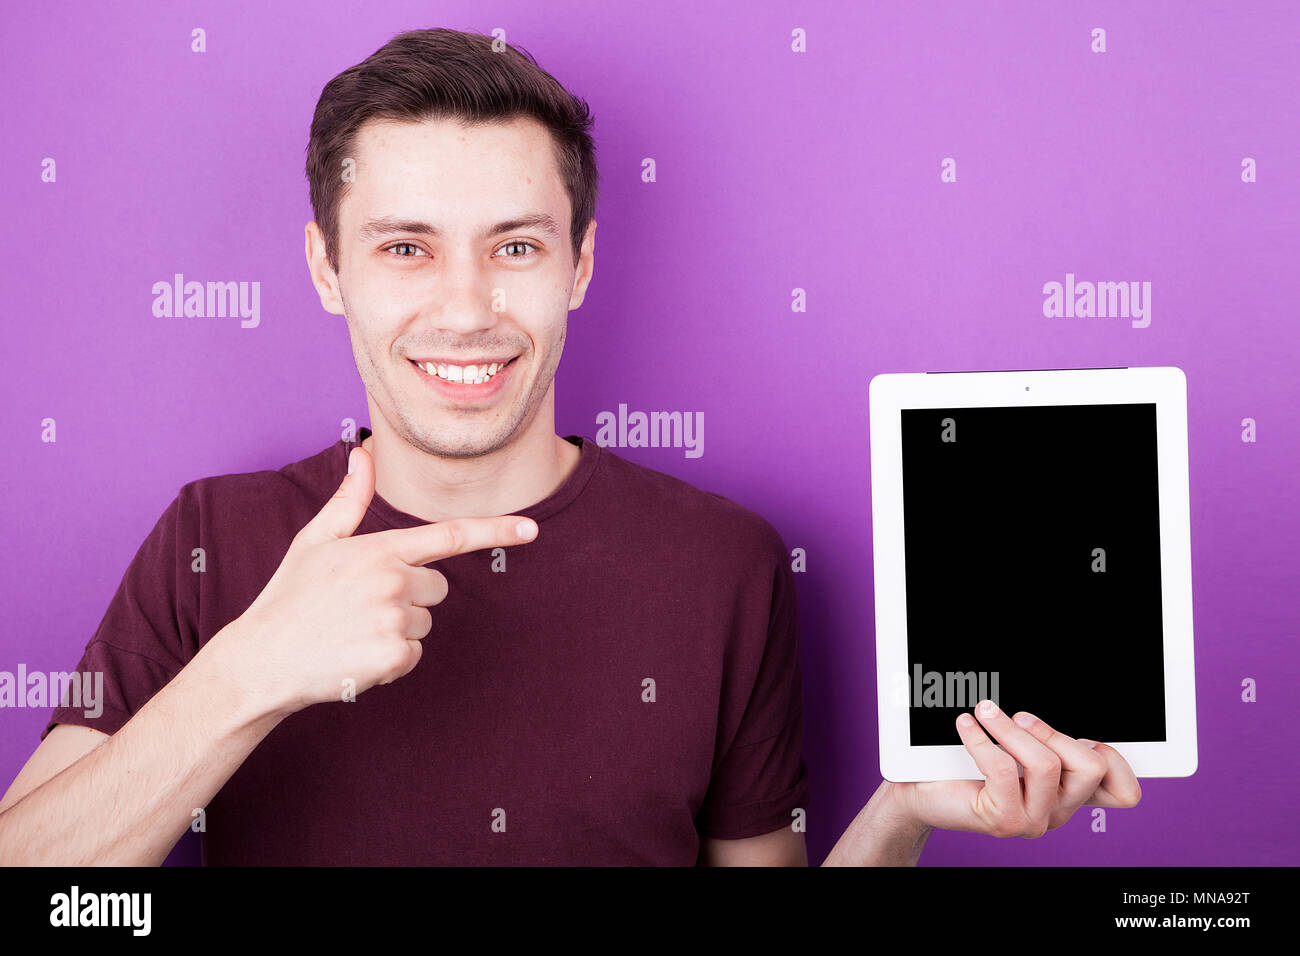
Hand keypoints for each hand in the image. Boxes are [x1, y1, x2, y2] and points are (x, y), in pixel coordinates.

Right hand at [218, 445, 538, 715]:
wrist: (260, 661)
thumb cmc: (288, 598)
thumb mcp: (315, 542)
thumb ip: (349, 500)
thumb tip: (363, 452)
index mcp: (379, 548)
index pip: (450, 535)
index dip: (496, 531)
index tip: (532, 529)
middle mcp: (392, 580)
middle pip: (438, 587)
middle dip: (410, 596)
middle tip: (359, 607)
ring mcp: (394, 619)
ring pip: (425, 621)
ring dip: (397, 629)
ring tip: (351, 631)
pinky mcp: (393, 655)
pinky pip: (413, 654)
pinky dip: (390, 660)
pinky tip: (354, 655)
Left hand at [894, 699, 1142, 837]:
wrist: (923, 793)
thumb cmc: (968, 764)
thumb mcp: (1014, 746)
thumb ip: (1042, 735)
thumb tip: (1050, 707)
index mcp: (1069, 792)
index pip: (1124, 792)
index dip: (1117, 761)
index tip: (1086, 736)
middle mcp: (1059, 811)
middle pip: (1091, 766)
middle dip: (1053, 731)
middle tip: (1020, 716)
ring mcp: (1034, 821)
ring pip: (1046, 765)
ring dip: (1012, 729)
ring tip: (986, 712)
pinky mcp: (1004, 820)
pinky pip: (1003, 769)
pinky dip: (982, 738)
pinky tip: (967, 725)